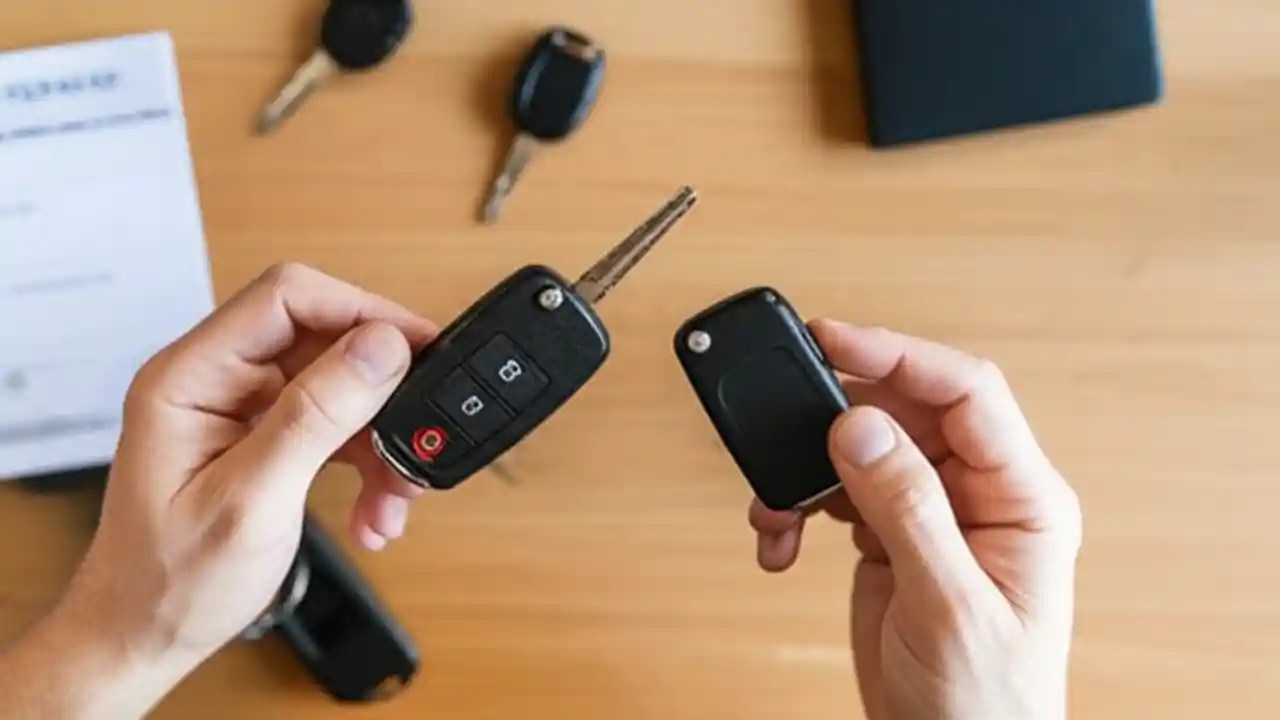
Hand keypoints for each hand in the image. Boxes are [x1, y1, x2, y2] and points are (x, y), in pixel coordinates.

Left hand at [0, 264, 434, 717]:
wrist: (145, 636)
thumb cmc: (169, 581)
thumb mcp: (252, 500)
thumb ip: (315, 416)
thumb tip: (380, 347)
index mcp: (189, 377)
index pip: (286, 298)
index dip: (360, 312)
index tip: (416, 347)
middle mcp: (215, 380)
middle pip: (323, 339)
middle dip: (381, 390)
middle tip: (418, 432)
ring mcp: (241, 407)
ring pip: (340, 386)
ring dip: (381, 438)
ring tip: (396, 494)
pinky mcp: (265, 436)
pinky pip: (335, 425)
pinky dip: (367, 462)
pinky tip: (377, 506)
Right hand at [748, 321, 1081, 719]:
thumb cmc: (985, 703)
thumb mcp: (948, 607)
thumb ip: (908, 509)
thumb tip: (861, 426)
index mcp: (1023, 499)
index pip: (967, 394)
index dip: (899, 354)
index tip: (832, 338)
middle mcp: (979, 493)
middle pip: (905, 410)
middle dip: (837, 414)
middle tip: (783, 424)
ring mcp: (934, 513)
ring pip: (862, 447)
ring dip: (808, 468)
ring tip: (778, 506)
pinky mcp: (893, 535)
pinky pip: (839, 491)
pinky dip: (801, 506)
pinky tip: (783, 537)